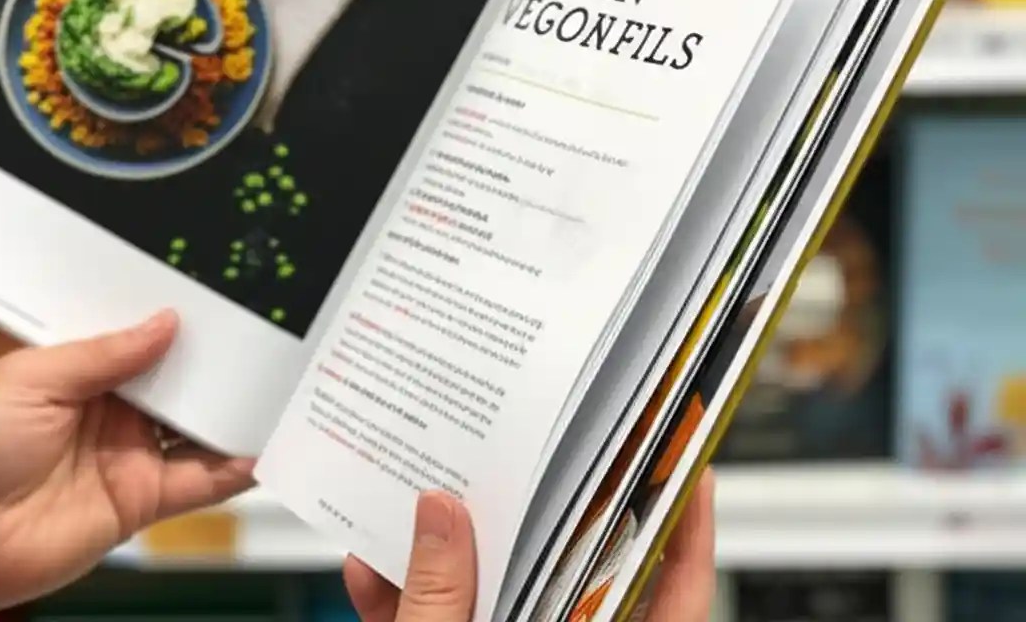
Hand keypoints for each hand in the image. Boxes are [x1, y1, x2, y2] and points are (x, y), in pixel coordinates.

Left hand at [0, 310, 255, 613]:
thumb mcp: (32, 378)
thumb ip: (103, 354)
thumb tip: (163, 323)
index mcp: (84, 373)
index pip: (145, 341)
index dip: (178, 326)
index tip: (217, 306)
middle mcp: (115, 413)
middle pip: (182, 383)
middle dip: (217, 365)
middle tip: (260, 341)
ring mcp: (133, 456)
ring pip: (200, 429)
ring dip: (234, 412)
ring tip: (276, 388)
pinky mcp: (146, 499)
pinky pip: (203, 481)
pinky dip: (236, 468)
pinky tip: (262, 449)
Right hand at [339, 470, 715, 621]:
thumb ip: (440, 601)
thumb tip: (441, 517)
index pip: (675, 592)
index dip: (690, 524)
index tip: (689, 460)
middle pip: (576, 577)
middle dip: (528, 516)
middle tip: (511, 459)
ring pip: (504, 600)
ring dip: (451, 560)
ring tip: (413, 515)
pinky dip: (416, 607)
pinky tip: (376, 579)